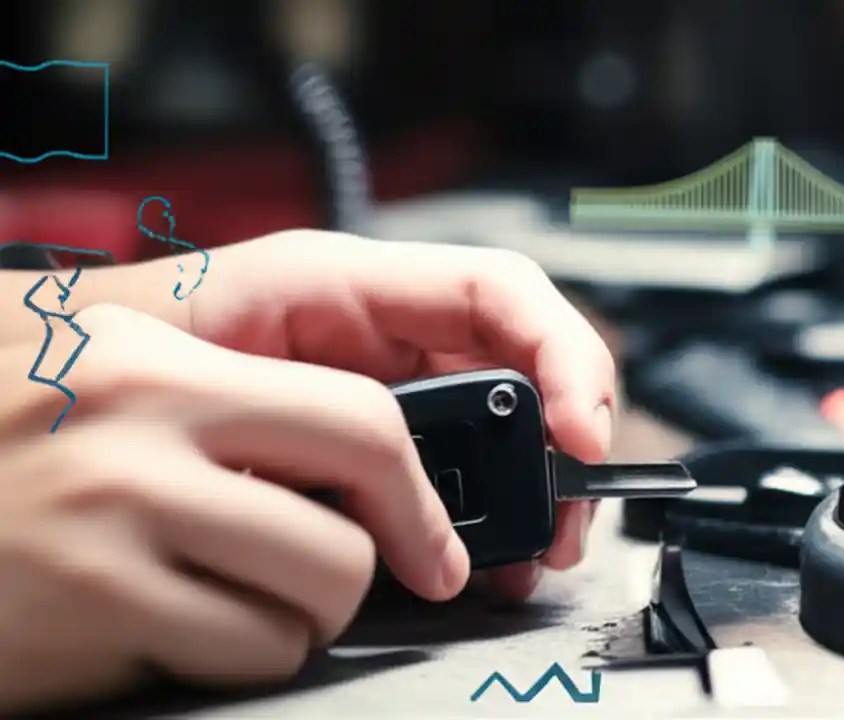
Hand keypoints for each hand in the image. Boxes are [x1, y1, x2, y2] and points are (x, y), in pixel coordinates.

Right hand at [0, 304, 457, 712]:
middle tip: (343, 579)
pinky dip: (236, 656)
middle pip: (352, 517)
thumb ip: (207, 386)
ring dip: (295, 617)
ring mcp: (108, 526)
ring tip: (233, 598)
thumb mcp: (79, 367)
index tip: (430, 538)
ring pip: (311, 598)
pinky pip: (243, 654)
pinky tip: (175, 630)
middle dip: (373, 564)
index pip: (356, 414)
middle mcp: (136, 431)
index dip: (414, 490)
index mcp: (151, 358)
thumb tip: (347, 436)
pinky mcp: (87, 612)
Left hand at [100, 231, 616, 600]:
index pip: (499, 292)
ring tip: (534, 553)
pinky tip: (489, 559)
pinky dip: (489, 519)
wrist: (65, 395)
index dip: (562, 355)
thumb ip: (310, 415)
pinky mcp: (377, 449)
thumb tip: (409, 499)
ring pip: (505, 429)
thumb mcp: (214, 363)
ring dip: (534, 490)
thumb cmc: (125, 354)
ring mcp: (389, 390)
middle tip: (562, 521)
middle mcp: (387, 335)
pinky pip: (461, 476)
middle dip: (561, 442)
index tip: (577, 433)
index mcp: (352, 286)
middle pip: (524, 368)